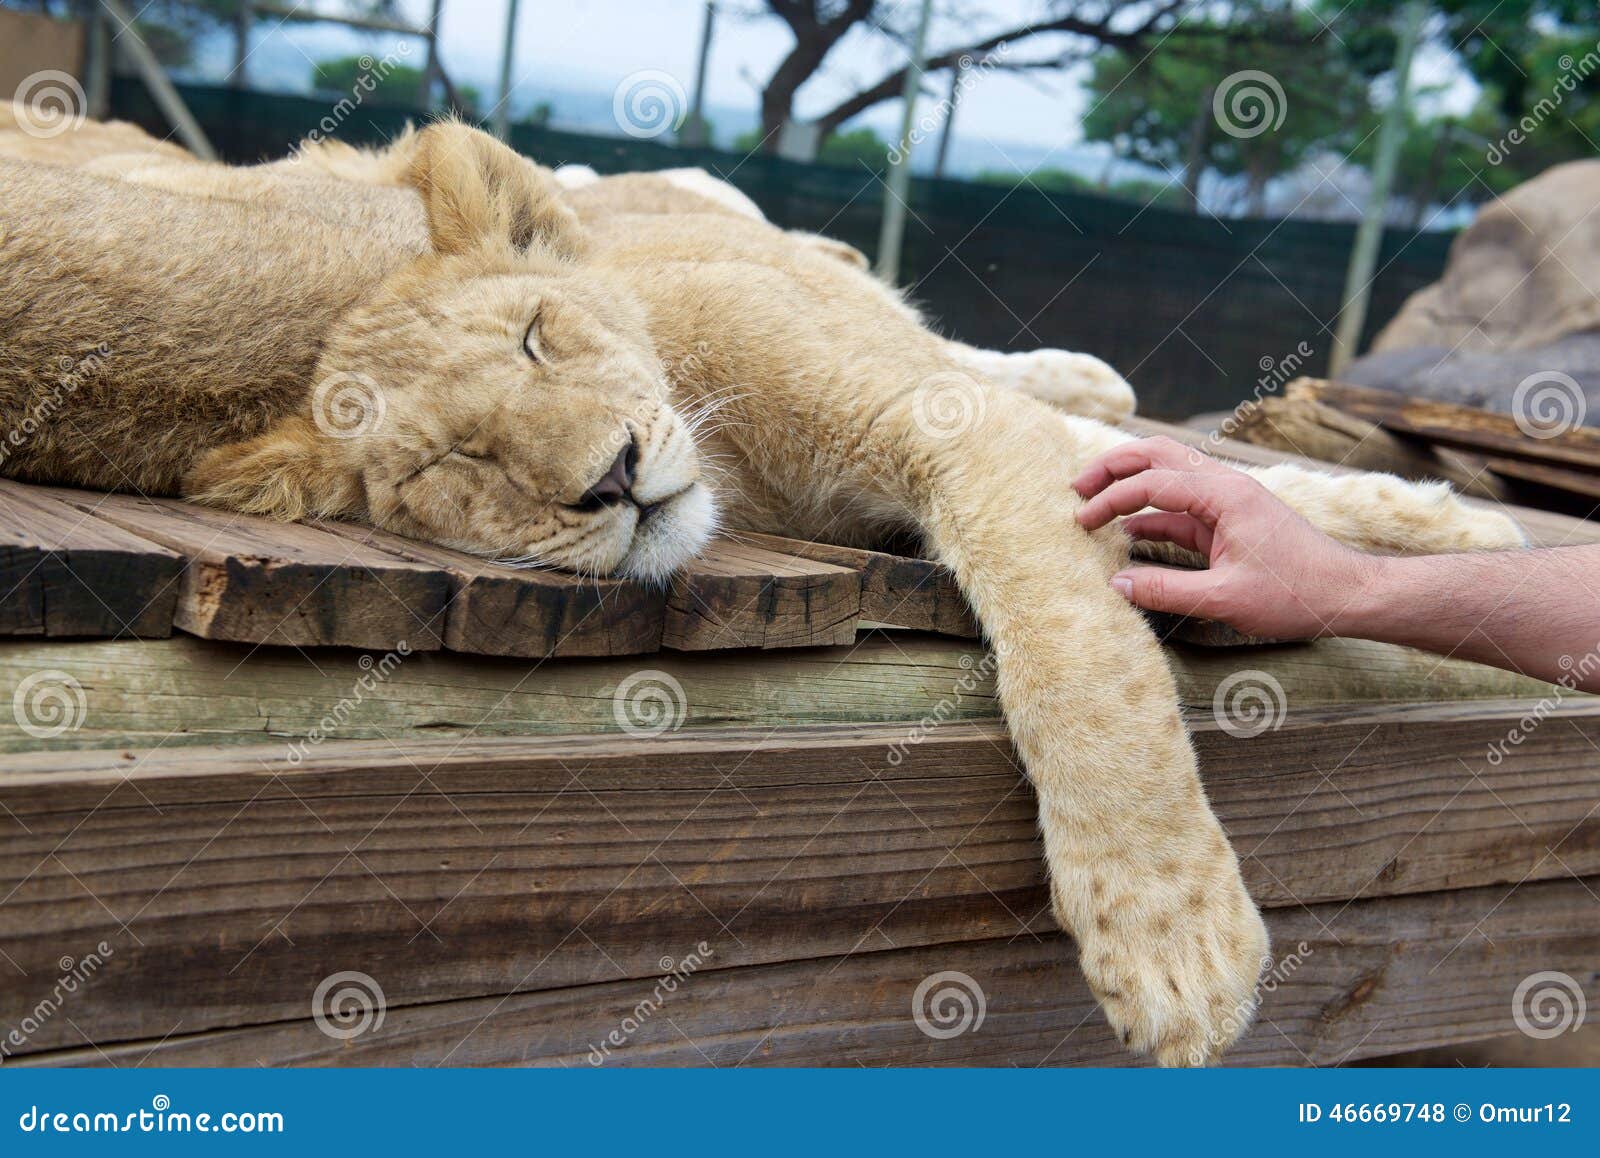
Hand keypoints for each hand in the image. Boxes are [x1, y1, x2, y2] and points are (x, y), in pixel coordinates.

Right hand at [1072, 437, 1376, 638]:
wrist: (1349, 595)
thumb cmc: (1297, 594)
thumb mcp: (1225, 598)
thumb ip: (1166, 591)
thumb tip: (1115, 587)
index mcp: (1225, 494)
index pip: (1152, 483)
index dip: (1110, 499)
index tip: (1081, 522)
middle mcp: (1225, 487)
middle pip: (1158, 455)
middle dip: (1113, 467)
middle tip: (1076, 488)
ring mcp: (1227, 503)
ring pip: (1168, 477)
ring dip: (1130, 486)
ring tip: (1093, 504)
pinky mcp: (1230, 522)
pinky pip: (1180, 509)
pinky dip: (1149, 516)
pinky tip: (1126, 535)